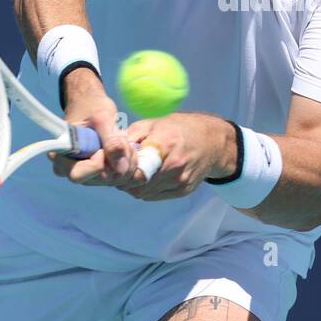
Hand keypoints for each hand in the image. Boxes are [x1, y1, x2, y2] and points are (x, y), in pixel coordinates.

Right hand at [47, 67, 137, 186]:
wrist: (93, 104)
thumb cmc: (91, 107)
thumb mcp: (102, 119)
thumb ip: (111, 141)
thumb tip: (121, 168)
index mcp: (61, 157)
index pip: (79, 174)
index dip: (98, 163)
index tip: (102, 146)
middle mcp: (73, 171)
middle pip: (102, 178)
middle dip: (119, 159)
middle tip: (122, 140)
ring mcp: (89, 175)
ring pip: (116, 179)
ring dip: (128, 160)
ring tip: (125, 140)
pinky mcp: (103, 174)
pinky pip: (122, 176)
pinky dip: (131, 162)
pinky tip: (129, 148)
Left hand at [116, 113, 235, 200]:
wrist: (212, 141)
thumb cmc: (178, 128)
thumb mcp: (153, 124)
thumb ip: (130, 137)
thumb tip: (108, 150)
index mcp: (164, 145)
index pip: (134, 170)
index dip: (120, 171)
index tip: (116, 166)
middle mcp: (174, 166)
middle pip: (137, 185)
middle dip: (124, 180)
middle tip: (121, 171)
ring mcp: (180, 181)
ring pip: (144, 193)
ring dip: (133, 186)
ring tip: (135, 172)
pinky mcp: (183, 190)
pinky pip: (154, 196)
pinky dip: (146, 189)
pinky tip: (148, 177)